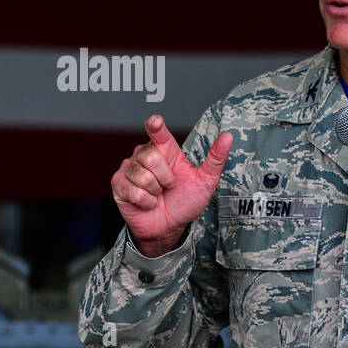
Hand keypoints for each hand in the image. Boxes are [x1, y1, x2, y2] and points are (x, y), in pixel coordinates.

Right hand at [111, 115, 232, 256]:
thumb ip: (216, 158)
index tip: (156, 122)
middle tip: (168, 187)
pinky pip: (132, 190)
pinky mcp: (119, 184)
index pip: (157, 131)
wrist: (170, 226)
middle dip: (165, 178)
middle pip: (151, 156)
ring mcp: (129, 168)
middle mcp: (144, 154)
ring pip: (142, 175)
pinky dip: (146, 201)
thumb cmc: (185, 201)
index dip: (155, 125)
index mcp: (165, 148)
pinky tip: (148, 203)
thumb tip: (228, 137)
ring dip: (155, 192)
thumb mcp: (206, 181)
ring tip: (157, 195)